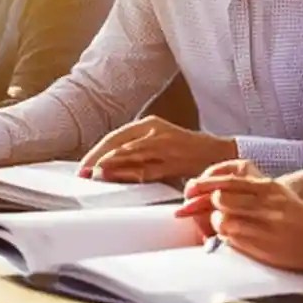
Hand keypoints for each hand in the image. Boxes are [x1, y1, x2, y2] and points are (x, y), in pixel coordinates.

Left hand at [79, 116, 236, 182]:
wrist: (219, 153)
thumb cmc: (186, 151)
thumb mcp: (159, 142)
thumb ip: (137, 149)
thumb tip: (108, 164)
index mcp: (149, 124)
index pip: (115, 136)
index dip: (97, 151)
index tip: (84, 164)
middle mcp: (154, 131)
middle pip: (118, 144)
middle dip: (98, 159)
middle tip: (84, 172)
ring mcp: (164, 145)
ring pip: (131, 155)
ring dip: (111, 166)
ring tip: (95, 175)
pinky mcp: (173, 160)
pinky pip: (147, 168)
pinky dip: (131, 174)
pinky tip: (119, 179)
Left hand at [176, 160, 302, 271]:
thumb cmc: (299, 219)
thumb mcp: (278, 195)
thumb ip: (251, 191)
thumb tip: (216, 192)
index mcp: (267, 186)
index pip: (227, 181)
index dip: (203, 185)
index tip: (189, 190)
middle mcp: (266, 202)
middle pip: (219, 198)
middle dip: (206, 205)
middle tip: (201, 211)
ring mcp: (264, 224)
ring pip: (221, 218)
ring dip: (216, 223)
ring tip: (225, 226)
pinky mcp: (263, 245)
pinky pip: (231, 239)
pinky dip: (226, 238)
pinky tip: (235, 238)